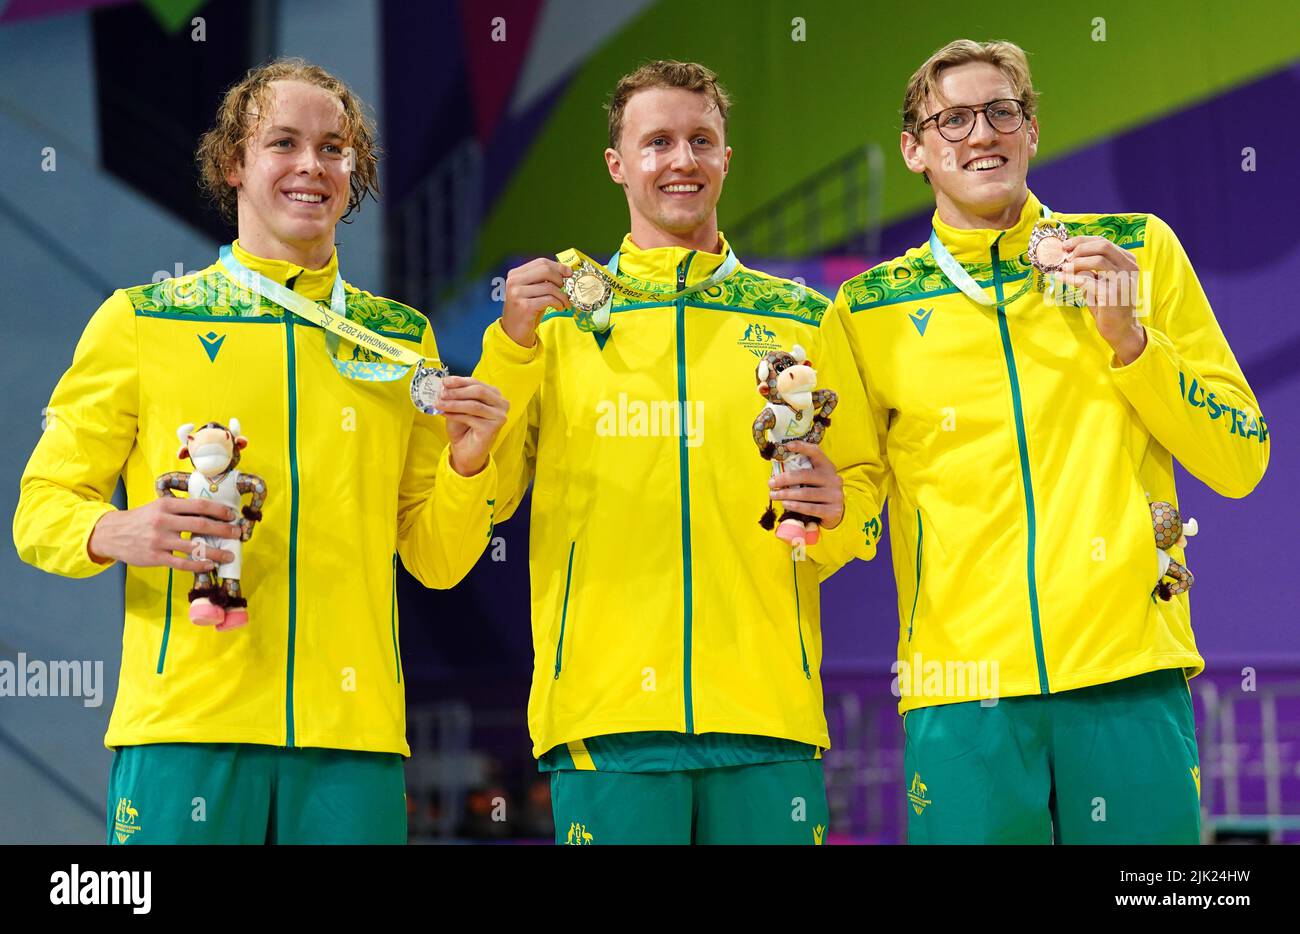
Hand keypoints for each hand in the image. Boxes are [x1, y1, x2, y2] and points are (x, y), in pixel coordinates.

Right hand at [88, 497, 240, 569]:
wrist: (111, 533)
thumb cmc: (140, 519)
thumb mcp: (157, 506)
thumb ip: (179, 508)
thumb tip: (208, 511)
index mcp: (166, 506)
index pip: (199, 505)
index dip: (218, 510)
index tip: (232, 515)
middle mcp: (164, 521)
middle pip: (200, 525)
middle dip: (223, 530)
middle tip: (237, 534)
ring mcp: (159, 540)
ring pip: (194, 547)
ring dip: (215, 552)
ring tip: (228, 555)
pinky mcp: (155, 557)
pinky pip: (181, 563)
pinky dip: (198, 565)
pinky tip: (209, 566)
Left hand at [439, 376, 509, 476]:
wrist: (466, 450)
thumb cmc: (463, 427)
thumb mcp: (459, 406)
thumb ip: (456, 395)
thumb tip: (444, 385)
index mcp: (494, 395)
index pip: (477, 383)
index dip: (460, 381)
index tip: (444, 381)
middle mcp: (501, 404)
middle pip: (479, 391)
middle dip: (457, 391)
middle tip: (441, 393)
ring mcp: (499, 416)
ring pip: (474, 405)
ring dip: (453, 403)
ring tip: (438, 403)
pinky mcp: (493, 428)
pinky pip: (471, 418)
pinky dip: (455, 415)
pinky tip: (444, 413)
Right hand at [502, 258, 571, 347]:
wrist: (514, 332)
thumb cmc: (527, 310)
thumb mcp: (532, 291)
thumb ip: (543, 280)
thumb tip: (565, 270)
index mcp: (515, 274)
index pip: (541, 262)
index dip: (558, 266)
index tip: (569, 273)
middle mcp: (514, 281)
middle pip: (545, 270)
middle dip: (560, 279)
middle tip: (565, 289)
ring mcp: (517, 294)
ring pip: (549, 287)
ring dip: (562, 296)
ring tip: (565, 303)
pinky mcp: (525, 306)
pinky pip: (549, 299)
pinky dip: (559, 303)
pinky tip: (560, 308)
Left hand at [767, 441, 844, 529]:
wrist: (835, 512)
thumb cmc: (817, 492)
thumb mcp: (814, 479)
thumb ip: (802, 473)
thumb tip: (777, 473)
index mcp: (827, 467)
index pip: (816, 452)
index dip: (802, 447)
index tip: (787, 446)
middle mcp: (833, 479)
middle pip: (805, 475)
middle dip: (785, 479)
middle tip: (770, 483)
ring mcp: (835, 495)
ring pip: (806, 493)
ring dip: (786, 494)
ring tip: (773, 495)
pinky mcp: (833, 510)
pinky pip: (811, 508)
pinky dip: (796, 506)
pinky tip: (785, 504)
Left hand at [1057, 236, 1146, 364]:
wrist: (1120, 328)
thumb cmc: (1108, 304)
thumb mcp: (1101, 281)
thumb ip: (1090, 268)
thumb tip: (1068, 257)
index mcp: (1127, 260)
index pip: (1103, 241)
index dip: (1082, 241)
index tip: (1065, 245)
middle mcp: (1129, 267)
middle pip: (1103, 245)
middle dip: (1079, 247)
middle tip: (1064, 256)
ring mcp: (1123, 279)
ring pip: (1098, 259)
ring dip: (1076, 262)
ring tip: (1063, 268)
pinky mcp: (1113, 293)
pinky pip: (1088, 280)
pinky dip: (1071, 278)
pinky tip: (1060, 277)